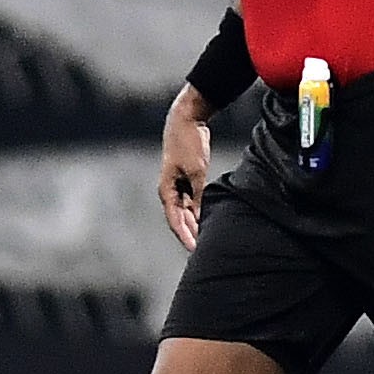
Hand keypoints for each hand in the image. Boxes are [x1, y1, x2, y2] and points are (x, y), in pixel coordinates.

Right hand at [158, 95, 211, 252]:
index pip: (174, 221)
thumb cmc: (189, 143)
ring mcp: (177, 186)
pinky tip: (207, 221)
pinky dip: (198, 212)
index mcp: (166, 190)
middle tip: (202, 252)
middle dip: (190, 235)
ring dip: (194, 226)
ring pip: (185, 213)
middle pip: (179, 220)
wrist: (186, 121)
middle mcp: (170, 191)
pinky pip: (191, 203)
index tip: (194, 251)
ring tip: (206, 241)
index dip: (185, 237)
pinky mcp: (187, 180)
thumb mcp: (197, 170)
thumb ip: (198, 194)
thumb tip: (199, 215)